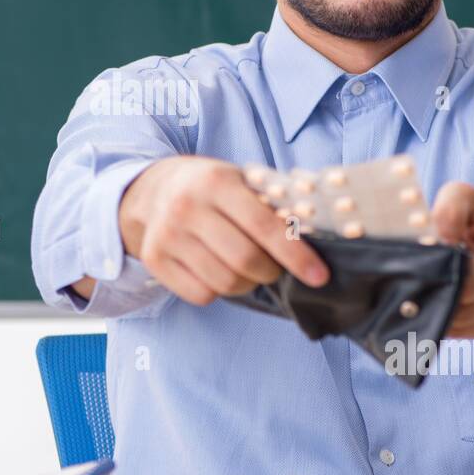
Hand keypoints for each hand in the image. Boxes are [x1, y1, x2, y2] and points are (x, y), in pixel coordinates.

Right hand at [117, 156, 329, 305]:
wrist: (154, 188)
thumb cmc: (211, 187)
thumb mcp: (240, 179)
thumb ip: (272, 204)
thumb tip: (317, 235)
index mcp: (217, 182)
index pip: (265, 226)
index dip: (296, 255)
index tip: (319, 276)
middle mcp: (187, 207)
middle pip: (245, 261)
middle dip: (271, 272)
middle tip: (275, 268)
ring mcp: (167, 235)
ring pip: (225, 282)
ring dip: (247, 284)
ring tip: (247, 269)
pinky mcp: (154, 259)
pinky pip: (201, 294)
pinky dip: (219, 291)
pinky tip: (218, 271)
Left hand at [430, 182, 473, 337]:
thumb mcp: (461, 196)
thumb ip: (449, 212)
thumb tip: (443, 242)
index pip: (468, 287)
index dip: (439, 285)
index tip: (419, 279)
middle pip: (471, 310)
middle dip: (441, 302)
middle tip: (416, 294)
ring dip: (450, 317)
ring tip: (432, 298)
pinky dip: (465, 324)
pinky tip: (451, 306)